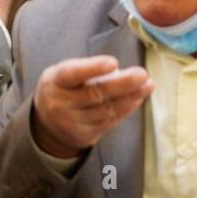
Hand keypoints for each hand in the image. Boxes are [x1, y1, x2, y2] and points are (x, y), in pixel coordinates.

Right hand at [32, 55, 153, 157]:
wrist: (48, 123)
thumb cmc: (65, 88)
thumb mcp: (66, 74)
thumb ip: (88, 70)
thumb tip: (121, 71)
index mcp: (55, 81)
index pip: (72, 74)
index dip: (93, 68)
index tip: (113, 62)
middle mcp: (60, 103)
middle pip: (95, 93)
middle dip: (122, 84)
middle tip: (142, 74)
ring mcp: (71, 122)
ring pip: (106, 109)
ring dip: (130, 97)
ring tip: (147, 86)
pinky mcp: (84, 135)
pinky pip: (109, 121)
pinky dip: (126, 109)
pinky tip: (137, 99)